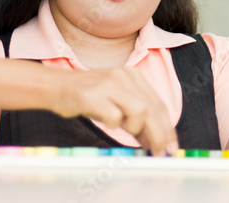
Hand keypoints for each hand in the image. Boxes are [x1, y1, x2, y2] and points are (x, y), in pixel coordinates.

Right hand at [52, 68, 178, 155]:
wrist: (58, 87)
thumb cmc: (90, 98)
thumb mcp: (117, 104)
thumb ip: (137, 119)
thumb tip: (156, 141)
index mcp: (133, 75)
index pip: (158, 104)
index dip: (167, 128)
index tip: (171, 146)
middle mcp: (123, 76)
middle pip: (152, 108)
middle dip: (159, 135)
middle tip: (159, 152)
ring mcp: (108, 84)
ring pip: (139, 110)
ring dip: (135, 127)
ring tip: (124, 128)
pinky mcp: (93, 95)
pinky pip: (114, 116)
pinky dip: (114, 124)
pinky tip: (107, 122)